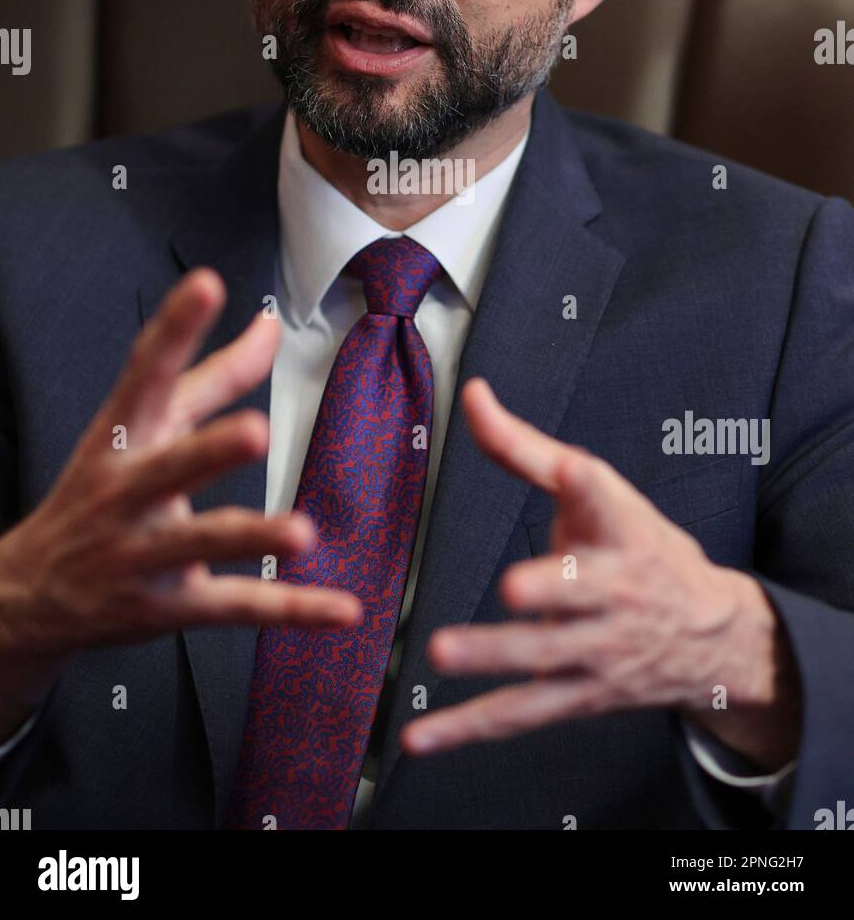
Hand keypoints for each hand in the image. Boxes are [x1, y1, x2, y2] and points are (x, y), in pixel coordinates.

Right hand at [0, 268, 360, 744]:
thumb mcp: (145, 426)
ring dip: (252, 538)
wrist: (32, 592)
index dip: (175, 329)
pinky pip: (235, 607)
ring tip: (301, 533)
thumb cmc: (104, 487)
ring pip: (202, 543)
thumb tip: (269, 325)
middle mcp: (129, 492)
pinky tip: (341, 608)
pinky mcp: (170, 605)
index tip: (205, 286)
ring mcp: (146, 552)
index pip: (146, 373)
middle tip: (254, 432)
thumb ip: (214, 376)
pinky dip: (291, 608)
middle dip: (210, 451)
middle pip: (171, 467)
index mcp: (124, 435)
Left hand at [401, 378, 799, 768]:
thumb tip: (474, 394)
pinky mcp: (577, 696)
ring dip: (496, 658)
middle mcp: (616, 592)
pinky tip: (421, 736)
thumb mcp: (597, 490)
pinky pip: (520, 714)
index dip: (587, 485)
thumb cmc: (637, 546)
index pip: (608, 500)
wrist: (709, 635)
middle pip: (582, 592)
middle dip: (549, 590)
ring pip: (546, 658)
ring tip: (442, 651)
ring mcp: (599, 651)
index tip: (571, 471)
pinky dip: (468, 729)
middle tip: (513, 588)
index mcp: (621, 530)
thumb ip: (527, 448)